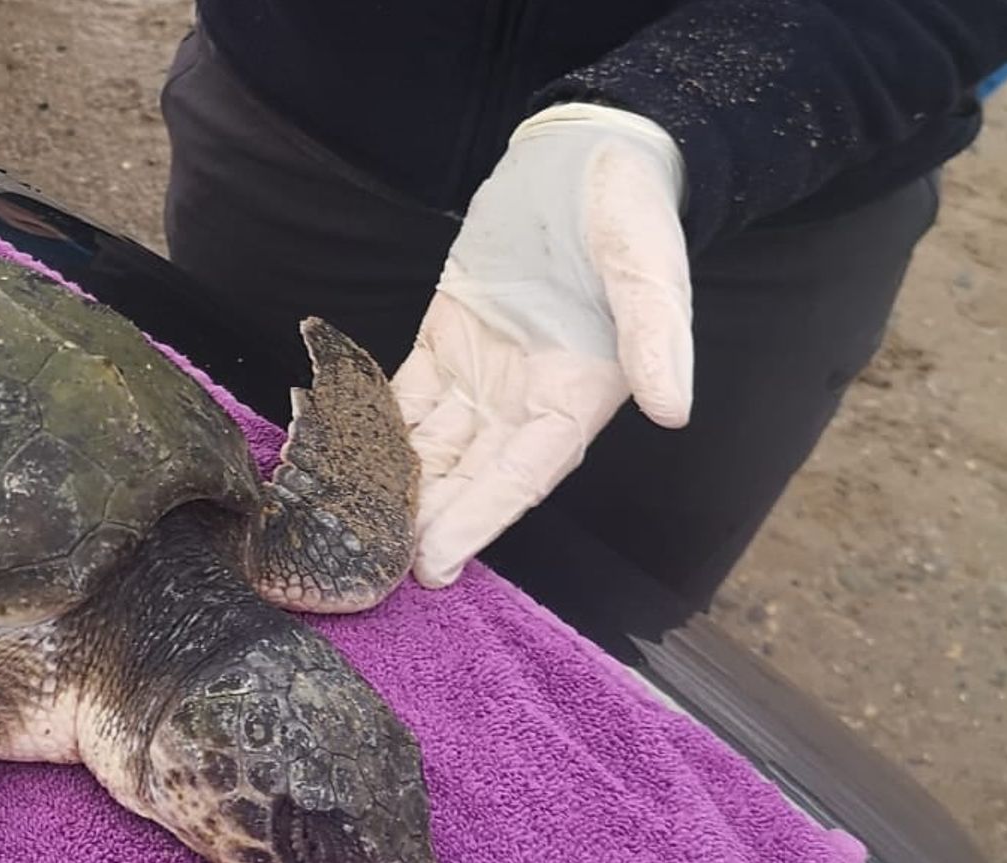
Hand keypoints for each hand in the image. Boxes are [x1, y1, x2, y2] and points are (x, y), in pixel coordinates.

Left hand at [390, 102, 691, 587]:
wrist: (585, 151)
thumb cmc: (628, 206)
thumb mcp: (649, 261)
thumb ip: (657, 334)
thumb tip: (674, 409)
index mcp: (578, 394)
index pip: (523, 474)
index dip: (479, 518)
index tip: (437, 561)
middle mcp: (527, 399)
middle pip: (468, 475)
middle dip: (424, 520)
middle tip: (371, 566)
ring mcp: (482, 375)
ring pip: (431, 446)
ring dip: (392, 488)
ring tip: (345, 528)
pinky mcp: (444, 342)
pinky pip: (402, 397)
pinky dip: (370, 428)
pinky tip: (333, 458)